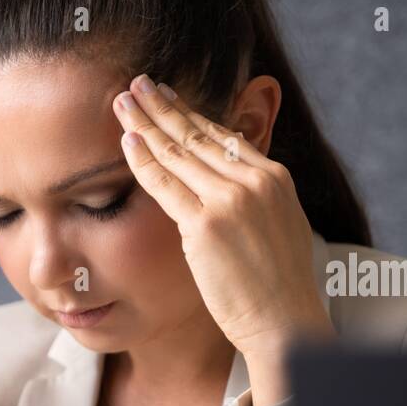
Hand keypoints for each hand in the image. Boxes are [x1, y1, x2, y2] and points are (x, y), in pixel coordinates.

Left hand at [112, 76, 333, 401]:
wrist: (283, 320)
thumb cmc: (276, 287)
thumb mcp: (276, 228)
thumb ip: (253, 202)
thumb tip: (231, 193)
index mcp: (274, 178)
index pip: (223, 137)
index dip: (192, 114)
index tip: (169, 97)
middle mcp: (255, 181)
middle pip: (198, 136)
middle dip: (163, 107)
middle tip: (137, 84)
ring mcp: (231, 200)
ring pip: (178, 153)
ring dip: (146, 123)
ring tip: (123, 101)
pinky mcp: (206, 224)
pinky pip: (166, 184)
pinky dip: (143, 160)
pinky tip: (127, 141)